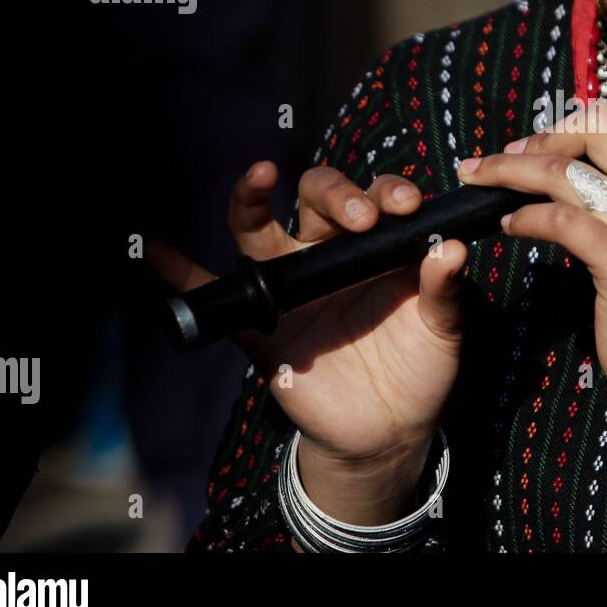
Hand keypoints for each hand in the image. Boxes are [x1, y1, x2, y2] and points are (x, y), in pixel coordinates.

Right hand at [145, 161, 469, 469]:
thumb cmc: (420, 367)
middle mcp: (330, 252)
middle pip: (319, 198)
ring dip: (253, 198)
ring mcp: (289, 282)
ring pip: (261, 227)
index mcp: (378, 246)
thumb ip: (446, 290)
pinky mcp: (258, 322)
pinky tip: (156, 250)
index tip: (406, 206)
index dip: (387, 191)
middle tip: (362, 218)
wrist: (388, 429)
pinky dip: (179, 273)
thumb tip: (451, 249)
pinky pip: (212, 292)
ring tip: (258, 176)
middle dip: (337, 194)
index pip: (376, 197)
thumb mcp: (444, 330)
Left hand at [454, 92, 606, 409]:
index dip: (584, 116)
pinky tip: (510, 227)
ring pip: (566, 171)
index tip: (551, 142)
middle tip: (509, 158)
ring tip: (484, 182)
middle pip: (598, 126)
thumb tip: (570, 159)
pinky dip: (525, 217)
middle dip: (542, 136)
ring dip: (511, 171)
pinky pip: (562, 220)